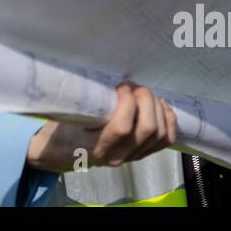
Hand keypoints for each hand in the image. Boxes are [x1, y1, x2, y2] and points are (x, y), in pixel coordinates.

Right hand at [25, 82, 177, 172]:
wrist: (62, 152)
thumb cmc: (63, 127)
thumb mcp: (67, 114)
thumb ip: (84, 99)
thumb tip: (100, 73)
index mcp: (96, 146)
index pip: (123, 127)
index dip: (128, 101)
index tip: (120, 86)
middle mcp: (117, 155)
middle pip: (148, 129)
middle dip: (146, 99)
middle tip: (134, 86)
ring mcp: (131, 157)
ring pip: (160, 134)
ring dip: (157, 107)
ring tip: (143, 94)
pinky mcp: (141, 154)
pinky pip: (166, 140)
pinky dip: (168, 120)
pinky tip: (159, 105)